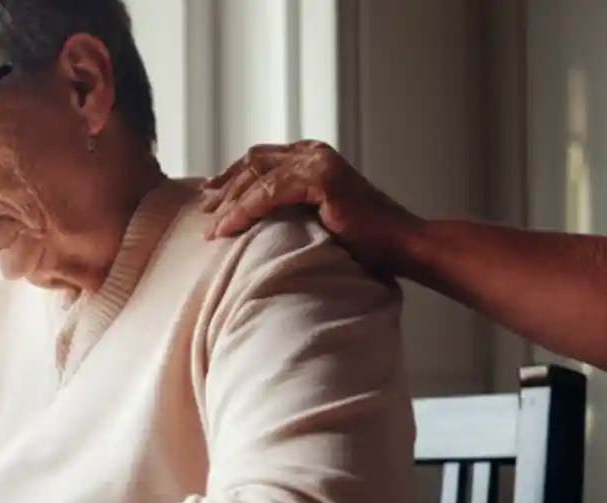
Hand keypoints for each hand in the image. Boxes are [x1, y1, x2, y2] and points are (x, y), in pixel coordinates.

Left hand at [198, 140, 424, 273]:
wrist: (402, 245)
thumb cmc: (364, 239)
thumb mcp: (317, 215)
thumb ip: (292, 206)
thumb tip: (256, 219)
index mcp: (312, 156)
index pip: (260, 158)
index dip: (232, 175)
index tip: (209, 196)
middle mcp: (314, 153)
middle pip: (253, 162)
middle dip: (224, 186)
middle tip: (203, 210)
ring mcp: (318, 163)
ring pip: (256, 178)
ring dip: (229, 204)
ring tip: (211, 229)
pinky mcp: (320, 179)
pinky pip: (268, 194)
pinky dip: (244, 211)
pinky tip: (228, 228)